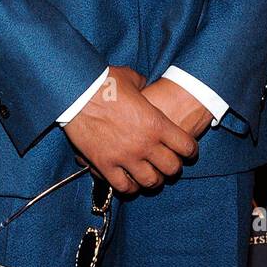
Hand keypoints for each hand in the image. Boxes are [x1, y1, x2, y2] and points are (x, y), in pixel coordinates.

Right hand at [62, 65, 199, 194]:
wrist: (76, 93)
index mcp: (156, 123)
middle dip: (173, 168)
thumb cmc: (104, 82)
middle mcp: (145, 144)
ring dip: (153, 180)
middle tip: (169, 165)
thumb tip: (145, 85)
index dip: (190, 151)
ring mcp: (125, 157)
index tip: (188, 152)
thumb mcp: (131, 79)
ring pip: (150, 181)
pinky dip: (130, 187)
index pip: (186, 146)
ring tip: (151, 176)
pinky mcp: (105, 165)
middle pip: (171, 168)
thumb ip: (144, 85)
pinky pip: (124, 186)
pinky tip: (130, 182)